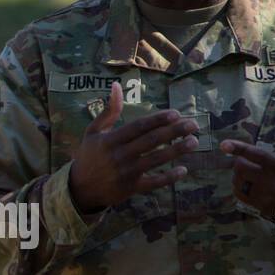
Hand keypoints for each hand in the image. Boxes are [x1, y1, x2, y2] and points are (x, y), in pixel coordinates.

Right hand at [69, 81, 198, 212]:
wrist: (80, 188)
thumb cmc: (89, 155)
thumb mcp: (93, 131)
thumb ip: (109, 110)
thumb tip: (116, 85)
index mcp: (111, 140)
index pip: (139, 127)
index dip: (158, 119)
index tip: (176, 114)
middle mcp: (119, 155)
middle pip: (151, 141)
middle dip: (174, 132)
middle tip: (193, 124)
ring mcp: (126, 173)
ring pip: (155, 160)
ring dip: (176, 150)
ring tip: (194, 142)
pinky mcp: (131, 189)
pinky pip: (153, 183)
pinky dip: (169, 178)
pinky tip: (183, 170)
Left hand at [220, 99, 274, 225]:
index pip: (256, 156)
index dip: (239, 149)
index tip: (224, 144)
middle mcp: (272, 183)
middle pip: (241, 169)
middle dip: (239, 160)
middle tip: (245, 158)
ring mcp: (265, 197)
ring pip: (238, 183)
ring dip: (238, 174)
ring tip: (248, 170)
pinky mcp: (261, 207)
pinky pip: (240, 195)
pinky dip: (239, 187)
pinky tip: (248, 182)